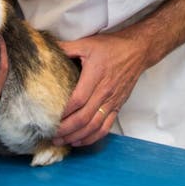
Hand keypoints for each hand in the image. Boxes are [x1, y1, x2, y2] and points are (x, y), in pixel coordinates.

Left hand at [53, 31, 146, 147]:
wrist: (137, 51)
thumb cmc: (112, 47)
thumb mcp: (87, 44)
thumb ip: (67, 48)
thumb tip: (47, 48)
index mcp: (95, 76)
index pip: (78, 100)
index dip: (64, 112)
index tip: (51, 117)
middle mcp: (105, 92)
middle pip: (84, 118)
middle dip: (66, 129)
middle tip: (52, 134)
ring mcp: (113, 101)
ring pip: (94, 126)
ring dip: (77, 136)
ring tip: (62, 141)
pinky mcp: (118, 106)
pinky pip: (105, 127)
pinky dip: (92, 137)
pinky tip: (80, 140)